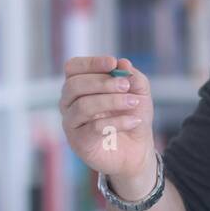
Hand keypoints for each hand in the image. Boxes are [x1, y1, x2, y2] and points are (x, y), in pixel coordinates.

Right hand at [61, 55, 155, 195]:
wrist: (137, 148)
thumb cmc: (132, 115)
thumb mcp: (139, 93)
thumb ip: (133, 77)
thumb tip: (123, 62)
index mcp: (80, 86)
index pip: (73, 67)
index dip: (90, 63)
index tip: (112, 63)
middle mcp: (70, 102)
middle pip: (74, 85)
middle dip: (103, 82)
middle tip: (126, 85)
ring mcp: (71, 122)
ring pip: (83, 105)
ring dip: (112, 101)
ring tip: (133, 102)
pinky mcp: (79, 141)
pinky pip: (94, 127)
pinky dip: (117, 122)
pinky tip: (134, 121)